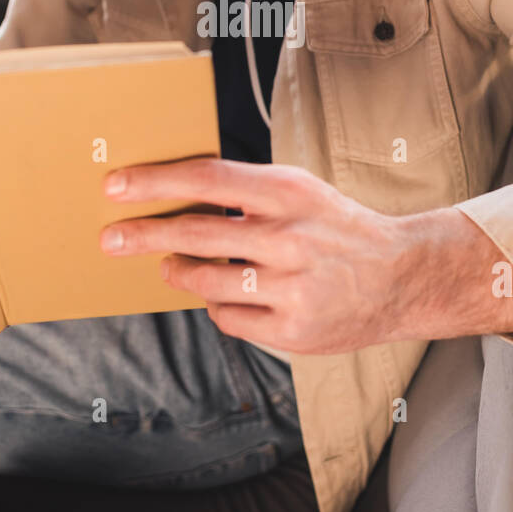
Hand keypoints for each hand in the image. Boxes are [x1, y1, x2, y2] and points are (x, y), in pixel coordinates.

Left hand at [99, 158, 512, 354]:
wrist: (403, 277)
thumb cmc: (337, 229)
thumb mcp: (300, 192)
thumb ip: (245, 192)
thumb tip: (171, 195)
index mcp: (291, 193)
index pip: (209, 179)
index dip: (157, 182)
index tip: (116, 185)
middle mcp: (291, 239)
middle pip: (198, 234)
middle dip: (145, 235)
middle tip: (110, 238)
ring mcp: (293, 288)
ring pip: (207, 283)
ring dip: (180, 274)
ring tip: (170, 266)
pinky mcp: (294, 331)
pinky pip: (229, 319)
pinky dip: (219, 307)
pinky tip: (228, 296)